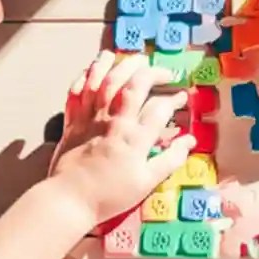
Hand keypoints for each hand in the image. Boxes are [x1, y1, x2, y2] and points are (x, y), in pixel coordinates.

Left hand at [48, 52, 194, 220]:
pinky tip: (93, 69)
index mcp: (134, 138)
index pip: (160, 108)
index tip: (182, 96)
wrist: (68, 200)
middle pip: (133, 84)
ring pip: (103, 80)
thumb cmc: (110, 195)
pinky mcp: (71, 121)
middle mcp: (113, 121)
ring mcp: (90, 118)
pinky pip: (77, 91)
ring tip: (130, 58)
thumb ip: (170, 159)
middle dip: (150, 72)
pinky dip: (85, 77)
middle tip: (163, 72)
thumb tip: (189, 141)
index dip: (175, 99)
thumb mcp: (146, 182)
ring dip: (117, 65)